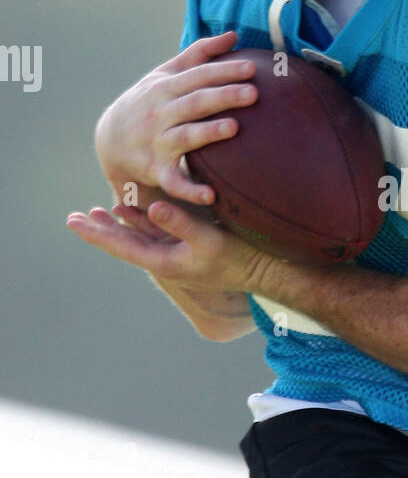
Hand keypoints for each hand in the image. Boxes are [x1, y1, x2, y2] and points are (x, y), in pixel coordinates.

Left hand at [66, 198, 269, 293]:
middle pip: (124, 242)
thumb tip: (152, 208)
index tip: (73, 222)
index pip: (122, 246)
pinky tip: (128, 209)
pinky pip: (154, 229)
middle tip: (73, 218)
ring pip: (136, 235)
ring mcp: (175, 251)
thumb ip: (181, 224)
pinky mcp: (186, 243)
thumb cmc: (239, 257)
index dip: (96, 234)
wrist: (263, 269)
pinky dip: (138, 219)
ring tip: (95, 212)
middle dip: (99, 229)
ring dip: (116, 223)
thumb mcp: (210, 239)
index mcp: (164, 261)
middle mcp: (165, 257)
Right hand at [94, 31, 258, 205]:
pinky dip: (190, 189)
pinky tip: (211, 195)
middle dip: (222, 97)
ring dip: (207, 132)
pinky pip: (174, 181)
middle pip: (194, 103)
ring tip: (233, 128)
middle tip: (252, 93)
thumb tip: (232, 35)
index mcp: (165, 88)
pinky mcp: (155, 170)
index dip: (223, 72)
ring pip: (185, 137)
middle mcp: (159, 114)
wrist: (110, 141)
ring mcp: (156, 142)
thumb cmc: (149, 103)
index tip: (251, 69)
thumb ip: (199, 55)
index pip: (198, 77)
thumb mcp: (165, 75)